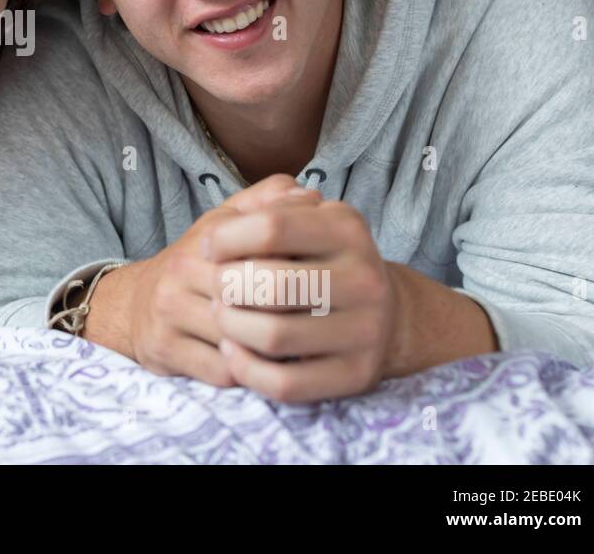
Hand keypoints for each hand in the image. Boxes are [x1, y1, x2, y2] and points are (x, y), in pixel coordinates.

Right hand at [119, 174, 323, 385]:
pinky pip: (221, 370)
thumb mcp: (226, 224)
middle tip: (320, 321)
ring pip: (240, 337)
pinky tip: (260, 364)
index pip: (268, 251)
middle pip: (257, 298)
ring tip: (295, 346)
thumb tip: (311, 196)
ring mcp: (169, 311)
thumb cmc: (196, 265)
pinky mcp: (163, 348)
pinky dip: (248, 373)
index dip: (301, 270)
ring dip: (273, 348)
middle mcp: (182, 270)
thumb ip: (268, 202)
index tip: (323, 282)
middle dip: (292, 313)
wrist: (134, 304)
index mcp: (207, 238)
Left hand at [205, 196, 401, 401]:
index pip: (271, 228)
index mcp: (347, 229)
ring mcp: (366, 330)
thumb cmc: (322, 259)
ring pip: (275, 336)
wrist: (384, 311)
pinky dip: (246, 368)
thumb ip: (263, 210)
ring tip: (222, 315)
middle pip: (272, 285)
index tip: (210, 247)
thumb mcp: (305, 219)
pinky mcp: (356, 374)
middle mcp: (364, 279)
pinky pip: (286, 382)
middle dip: (227, 285)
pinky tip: (231, 350)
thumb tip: (217, 236)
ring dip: (231, 326)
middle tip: (216, 286)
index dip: (226, 238)